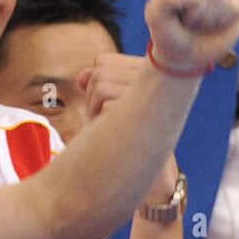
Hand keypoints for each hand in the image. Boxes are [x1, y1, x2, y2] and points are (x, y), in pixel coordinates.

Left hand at [77, 54, 179, 205]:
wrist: (157, 177)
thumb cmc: (133, 137)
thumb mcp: (114, 106)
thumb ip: (98, 86)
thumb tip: (81, 77)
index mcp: (147, 70)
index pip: (103, 61)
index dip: (96, 82)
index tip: (107, 102)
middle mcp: (154, 77)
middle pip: (99, 71)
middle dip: (93, 95)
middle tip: (107, 116)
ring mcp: (151, 92)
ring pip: (101, 85)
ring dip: (96, 107)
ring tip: (111, 124)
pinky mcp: (144, 109)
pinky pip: (106, 103)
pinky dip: (102, 118)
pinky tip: (114, 132)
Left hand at [144, 0, 238, 72]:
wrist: (185, 56)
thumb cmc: (168, 32)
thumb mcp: (157, 15)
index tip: (169, 10)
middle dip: (194, 10)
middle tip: (186, 19)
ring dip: (206, 18)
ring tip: (199, 23)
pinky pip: (233, 6)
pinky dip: (221, 21)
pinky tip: (214, 24)